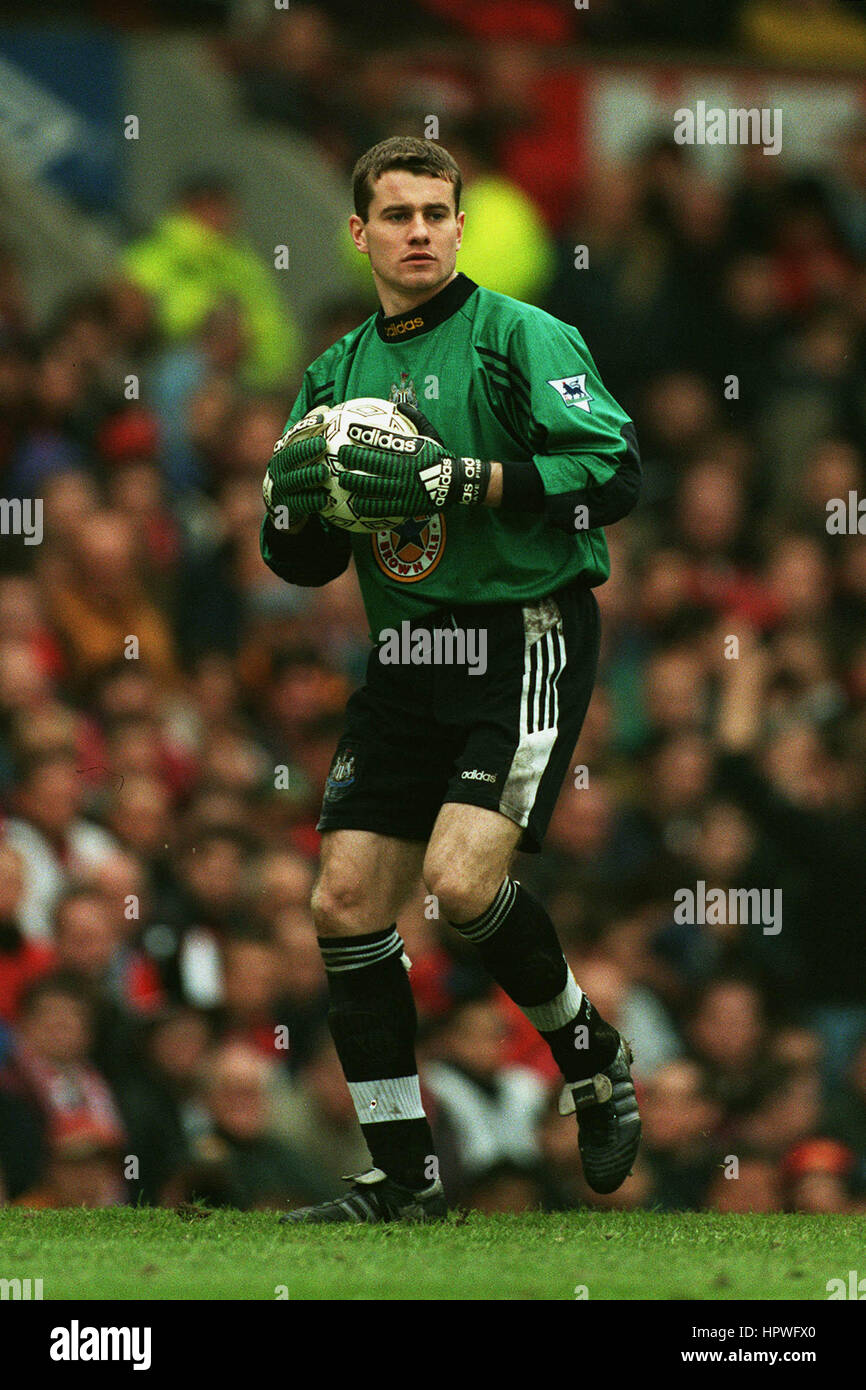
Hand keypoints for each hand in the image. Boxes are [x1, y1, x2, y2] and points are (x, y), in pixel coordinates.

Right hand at [263, 411, 330, 524]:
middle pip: (290, 456)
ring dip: (308, 475)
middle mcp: (279, 468)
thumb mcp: (306, 451)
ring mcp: (281, 488)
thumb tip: (328, 408)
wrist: (286, 506)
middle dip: (305, 448)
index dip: (307, 425)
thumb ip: (314, 432)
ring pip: (293, 480)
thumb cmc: (302, 472)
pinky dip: (311, 501)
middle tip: (323, 444)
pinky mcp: (287, 507)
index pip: (294, 434)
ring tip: (324, 472)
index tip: (324, 419)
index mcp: (285, 452)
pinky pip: (299, 504)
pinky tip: (325, 499)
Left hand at [337, 426, 490, 518]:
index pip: (383, 439)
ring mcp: (403, 489)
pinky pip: (381, 507)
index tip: (350, 429)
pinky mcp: (404, 506)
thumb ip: (415, 418)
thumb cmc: (440, 456)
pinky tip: (356, 505)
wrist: (456, 484)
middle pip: (371, 464)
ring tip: (342, 481)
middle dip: (352, 459)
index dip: (365, 433)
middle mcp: (404, 469)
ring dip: (354, 483)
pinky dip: (367, 505)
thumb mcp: (431, 434)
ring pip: (372, 486)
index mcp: (409, 450)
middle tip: (339, 456)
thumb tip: (400, 403)